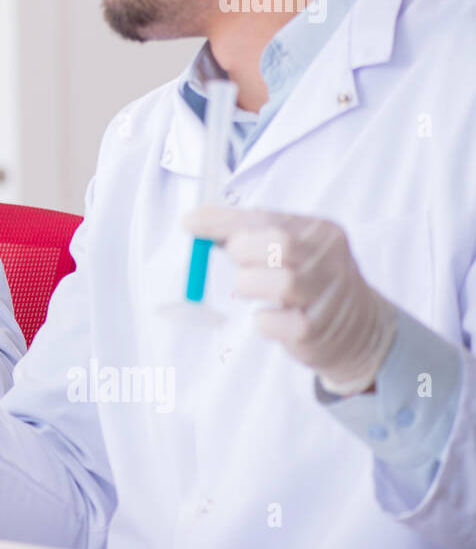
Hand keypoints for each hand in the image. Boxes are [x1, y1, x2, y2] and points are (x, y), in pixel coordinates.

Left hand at [185, 205, 397, 394]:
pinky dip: (261, 319)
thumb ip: (247, 231)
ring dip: (250, 285)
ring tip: (251, 290)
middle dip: (245, 252)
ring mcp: (327, 295)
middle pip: (280, 243)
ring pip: (281, 282)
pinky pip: (273, 321)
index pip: (267, 218)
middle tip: (239, 263)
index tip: (190, 223)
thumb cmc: (309, 281)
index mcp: (320, 231)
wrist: (358, 331)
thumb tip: (194, 220)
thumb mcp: (290, 248)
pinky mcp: (316, 330)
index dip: (223, 221)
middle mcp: (330, 259)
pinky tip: (267, 316)